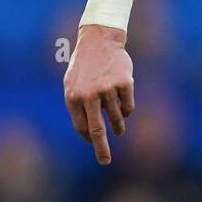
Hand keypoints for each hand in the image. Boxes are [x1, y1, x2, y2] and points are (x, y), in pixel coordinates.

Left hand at [63, 25, 133, 165]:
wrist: (99, 41)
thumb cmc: (84, 66)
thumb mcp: (72, 84)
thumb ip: (78, 107)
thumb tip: (88, 134)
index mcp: (73, 97)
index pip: (81, 126)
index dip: (88, 136)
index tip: (93, 143)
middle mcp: (89, 95)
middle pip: (97, 130)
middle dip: (101, 148)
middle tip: (105, 161)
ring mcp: (107, 89)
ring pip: (116, 118)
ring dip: (118, 126)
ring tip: (119, 127)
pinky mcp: (124, 84)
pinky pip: (128, 108)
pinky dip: (127, 109)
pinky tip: (122, 99)